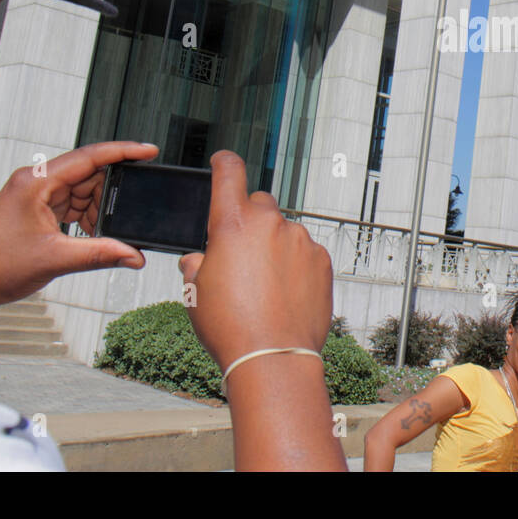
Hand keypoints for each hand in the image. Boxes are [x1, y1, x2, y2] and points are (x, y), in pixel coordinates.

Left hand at [0, 142, 158, 319]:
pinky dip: (86, 218)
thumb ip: (100, 254)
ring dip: (98, 210)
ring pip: (82, 191)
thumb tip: (134, 256)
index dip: (124, 152)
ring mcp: (35, 195)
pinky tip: (92, 236)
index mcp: (37, 182)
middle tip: (129, 213)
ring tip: (105, 233)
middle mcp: (36, 182)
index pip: (89, 157)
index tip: (150, 151)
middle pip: (88, 174)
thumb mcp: (54, 259)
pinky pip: (71, 204)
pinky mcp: (36, 209)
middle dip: (111, 193)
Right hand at [179, 150, 332, 371]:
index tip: (223, 162)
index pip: (229, 172)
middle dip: (249, 220)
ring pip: (284, 232)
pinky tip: (285, 294)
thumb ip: (196, 264)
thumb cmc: (231, 326)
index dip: (224, 163)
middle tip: (241, 253)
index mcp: (232, 224)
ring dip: (274, 248)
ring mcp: (300, 240)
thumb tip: (199, 260)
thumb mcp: (195, 293)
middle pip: (259, 204)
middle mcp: (270, 224)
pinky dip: (296, 265)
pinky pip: (305, 253)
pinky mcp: (322, 259)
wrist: (273, 356)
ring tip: (264, 287)